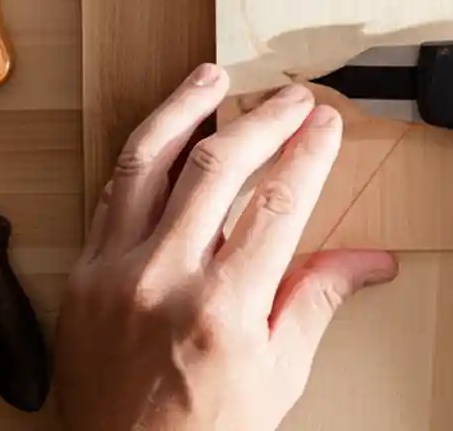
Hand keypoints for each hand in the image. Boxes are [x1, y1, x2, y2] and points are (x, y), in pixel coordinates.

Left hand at [56, 64, 397, 430]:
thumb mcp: (278, 375)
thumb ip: (316, 300)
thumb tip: (370, 260)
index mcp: (223, 309)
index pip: (278, 203)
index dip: (308, 154)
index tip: (325, 125)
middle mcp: (163, 280)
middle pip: (218, 167)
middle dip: (262, 121)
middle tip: (290, 99)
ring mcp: (114, 272)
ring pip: (148, 162)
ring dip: (183, 109)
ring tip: (210, 77)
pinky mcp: (83, 275)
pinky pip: (112, 194)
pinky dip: (142, 155)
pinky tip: (163, 132)